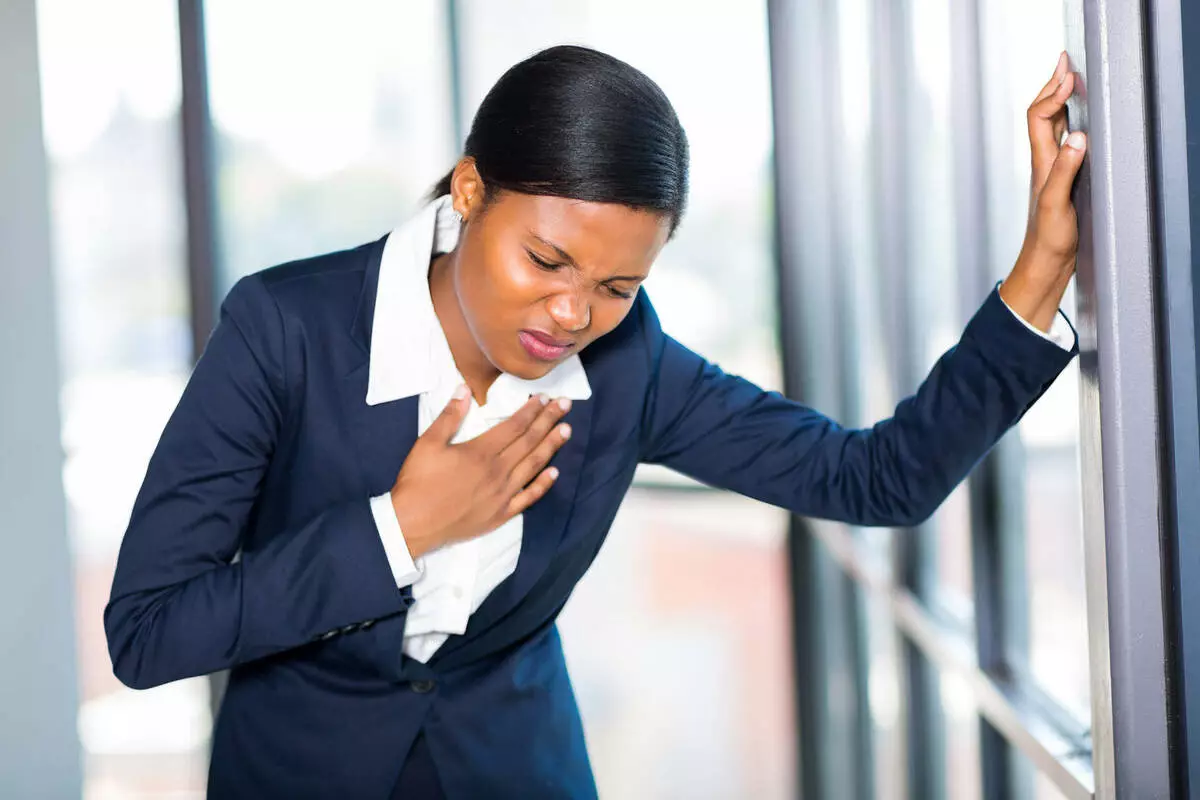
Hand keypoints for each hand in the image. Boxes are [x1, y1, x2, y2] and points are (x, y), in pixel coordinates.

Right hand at [389, 387, 573, 558]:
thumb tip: (463, 389)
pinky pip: (527, 497)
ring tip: (567, 430)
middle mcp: (498, 471)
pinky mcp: (501, 514)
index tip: (544, 398)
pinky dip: (543, 484)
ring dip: (551, 446)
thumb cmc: (418, 483)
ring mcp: (502, 494)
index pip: (514, 426)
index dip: (531, 410)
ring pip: (533, 466)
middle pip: (529, 441)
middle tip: (567, 405)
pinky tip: (555, 473)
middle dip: (548, 421)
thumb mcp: (428, 443)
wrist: (412, 525)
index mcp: (481, 452)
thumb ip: (449, 416)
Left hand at [999, 51, 1087, 331]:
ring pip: (1052, 127)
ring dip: (1059, 99)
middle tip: (1064, 61)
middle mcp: (1043, 163)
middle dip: (1052, 86)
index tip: (1067, 74)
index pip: (1040, 117)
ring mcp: (1051, 171)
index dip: (1051, 93)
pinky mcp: (1060, 181)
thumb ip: (1064, 171)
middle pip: (1043, 115)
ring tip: (1068, 78)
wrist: (1043, 266)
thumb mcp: (1056, 205)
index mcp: (1042, 164)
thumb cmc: (1047, 241)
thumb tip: (1077, 138)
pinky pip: (1062, 142)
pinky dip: (1068, 122)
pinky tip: (1076, 121)